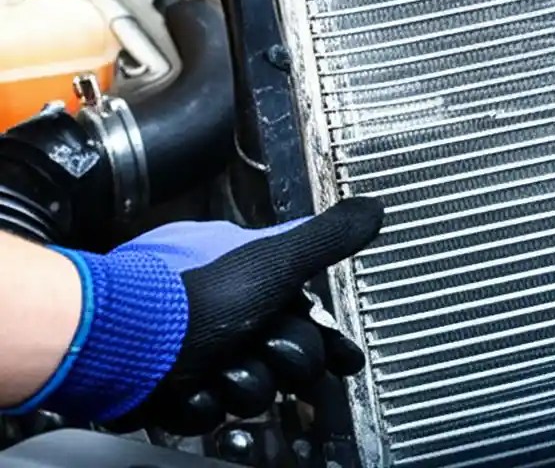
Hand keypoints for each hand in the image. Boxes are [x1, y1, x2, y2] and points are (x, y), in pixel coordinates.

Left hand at [33, 198, 382, 429]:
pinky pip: (210, 406)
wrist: (121, 345)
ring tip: (223, 372)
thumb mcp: (275, 259)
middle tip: (270, 350)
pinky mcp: (171, 386)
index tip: (344, 356)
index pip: (302, 302)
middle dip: (282, 360)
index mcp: (245, 268)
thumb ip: (326, 239)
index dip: (325, 332)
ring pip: (251, 384)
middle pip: (283, 350)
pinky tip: (194, 389)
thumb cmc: (193, 296)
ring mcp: (194, 347)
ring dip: (244, 382)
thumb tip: (372, 209)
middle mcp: (219, 304)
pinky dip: (202, 401)